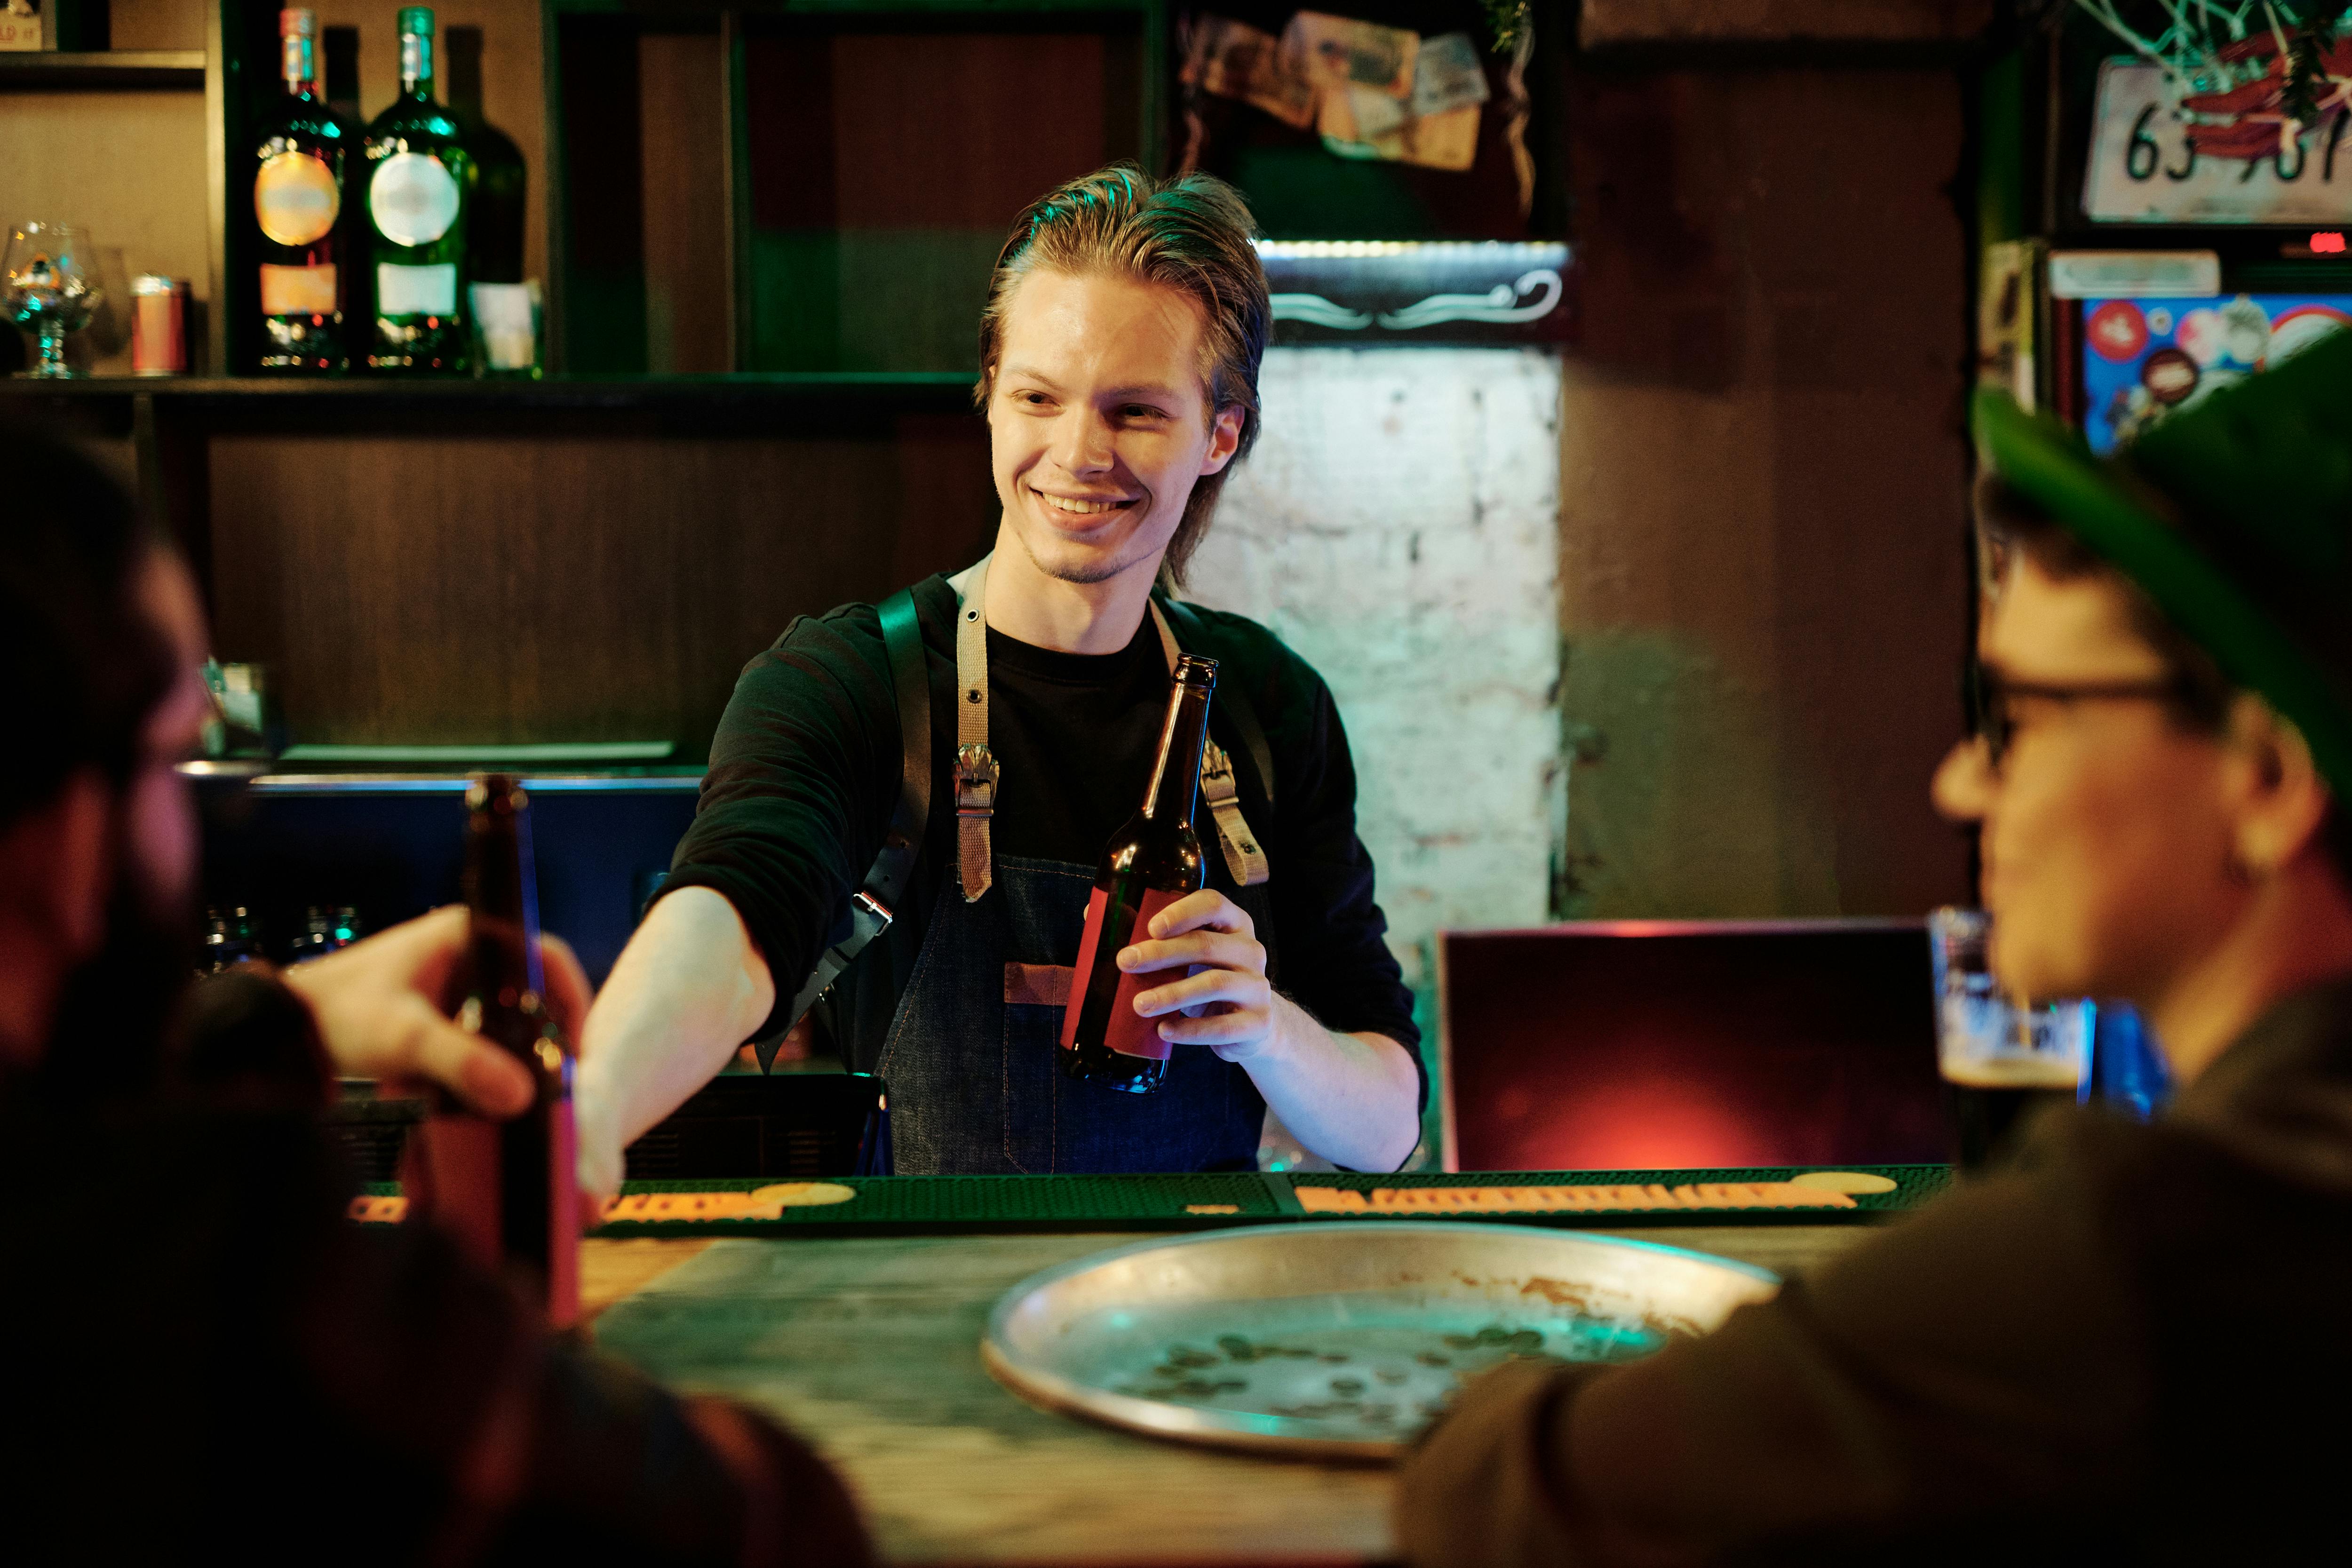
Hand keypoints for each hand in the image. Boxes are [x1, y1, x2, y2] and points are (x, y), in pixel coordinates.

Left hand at [279, 905, 591, 1118]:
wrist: (278, 1030)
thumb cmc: (339, 1014)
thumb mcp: (407, 1038)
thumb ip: (464, 1063)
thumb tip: (523, 1097)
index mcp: (468, 934)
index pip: (545, 956)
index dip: (571, 999)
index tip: (577, 1046)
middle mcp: (466, 953)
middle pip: (529, 993)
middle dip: (544, 1038)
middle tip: (554, 1081)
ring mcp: (449, 984)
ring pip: (504, 1021)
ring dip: (513, 1057)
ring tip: (521, 1096)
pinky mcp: (433, 1015)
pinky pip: (477, 1039)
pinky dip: (481, 1067)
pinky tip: (478, 1099)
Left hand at [1116, 889, 1282, 1062]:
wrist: (1251, 1025)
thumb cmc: (1208, 979)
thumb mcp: (1189, 955)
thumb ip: (1153, 937)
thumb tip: (1091, 916)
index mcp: (1234, 924)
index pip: (1213, 904)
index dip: (1182, 912)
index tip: (1151, 926)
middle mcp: (1251, 950)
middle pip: (1205, 944)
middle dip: (1162, 953)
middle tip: (1126, 962)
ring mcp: (1258, 987)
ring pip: (1214, 984)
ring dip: (1172, 994)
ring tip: (1140, 1005)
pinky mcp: (1258, 1022)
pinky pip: (1223, 1026)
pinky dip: (1190, 1030)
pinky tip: (1165, 1031)